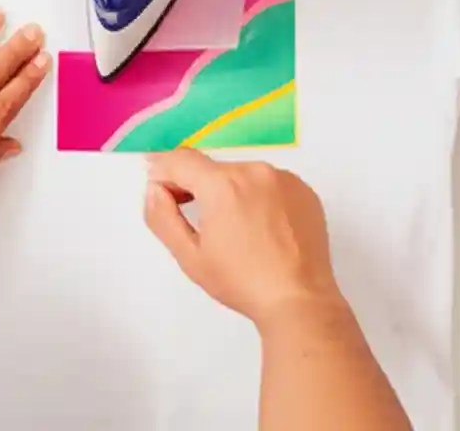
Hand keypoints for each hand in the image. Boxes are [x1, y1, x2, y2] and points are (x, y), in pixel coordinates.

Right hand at [143, 150, 345, 326]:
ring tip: (233, 229)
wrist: (299, 299)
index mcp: (223, 185)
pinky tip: (260, 228)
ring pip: (242, 175)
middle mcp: (255, 171)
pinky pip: (270, 183)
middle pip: (212, 168)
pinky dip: (258, 197)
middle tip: (192, 215)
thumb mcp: (190, 256)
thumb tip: (155, 189)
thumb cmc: (243, 282)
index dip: (163, 170)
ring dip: (229, 191)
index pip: (181, 160)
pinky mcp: (304, 190)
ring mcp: (284, 179)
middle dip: (196, 185)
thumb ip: (163, 217)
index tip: (159, 187)